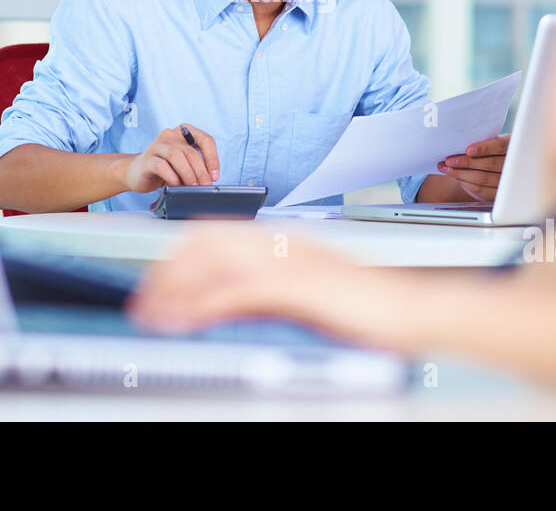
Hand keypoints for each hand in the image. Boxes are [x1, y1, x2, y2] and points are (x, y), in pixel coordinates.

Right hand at [119, 124, 220, 193]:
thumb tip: (210, 179)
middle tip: (204, 186)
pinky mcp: (147, 159)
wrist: (136, 173)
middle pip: (191, 152)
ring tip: (191, 187)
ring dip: (188, 174)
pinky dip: (172, 178)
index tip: (215, 176)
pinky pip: (162, 166)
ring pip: (176, 156)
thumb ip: (196, 165)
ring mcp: (157, 145)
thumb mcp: (184, 163)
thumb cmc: (164, 169)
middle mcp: (170, 134)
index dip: (213, 159)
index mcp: (184, 132)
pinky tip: (176, 185)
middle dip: (201, 172)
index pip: (205, 139)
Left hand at [128, 227, 432, 349]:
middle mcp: (279, 243)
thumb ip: (265, 293)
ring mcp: (287, 262)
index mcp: (282, 241)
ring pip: (212, 262)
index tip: (155, 287)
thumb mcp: (306, 296)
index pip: (214, 235)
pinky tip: (183, 321)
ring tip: (149, 315)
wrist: (414, 310)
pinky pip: (235, 291)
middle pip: (204, 242)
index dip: (177, 259)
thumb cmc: (367, 307)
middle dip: (166, 272)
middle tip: (141, 304)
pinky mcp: (296, 287)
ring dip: (174, 289)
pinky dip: (202, 305)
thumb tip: (224, 304)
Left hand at [436, 134, 509, 201]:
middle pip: (489, 164)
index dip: (485, 148)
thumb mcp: (492, 142)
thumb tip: (458, 144)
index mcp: (513, 146)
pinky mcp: (499, 194)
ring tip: (446, 168)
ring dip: (460, 174)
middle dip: (465, 162)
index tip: (468, 150)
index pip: (500, 146)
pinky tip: (457, 177)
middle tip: (449, 160)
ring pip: (483, 179)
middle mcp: (515, 164)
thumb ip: (481, 142)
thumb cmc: (492, 150)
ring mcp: (508, 181)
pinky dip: (466, 184)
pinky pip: (481, 191)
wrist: (502, 165)